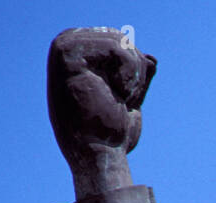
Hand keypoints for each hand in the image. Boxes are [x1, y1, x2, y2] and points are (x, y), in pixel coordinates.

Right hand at [48, 28, 155, 187]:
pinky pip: (116, 47)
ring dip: (133, 74)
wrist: (101, 152)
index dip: (134, 66)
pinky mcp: (66, 54)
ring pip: (119, 40)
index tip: (126, 95)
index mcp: (78, 56)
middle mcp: (66, 47)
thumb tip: (152, 59)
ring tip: (120, 98)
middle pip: (119, 37)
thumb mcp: (130, 98)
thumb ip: (137, 75)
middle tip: (125, 98)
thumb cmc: (113, 132)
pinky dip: (129, 74)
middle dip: (135, 69)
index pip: (118, 39)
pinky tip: (119, 94)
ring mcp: (63, 48)